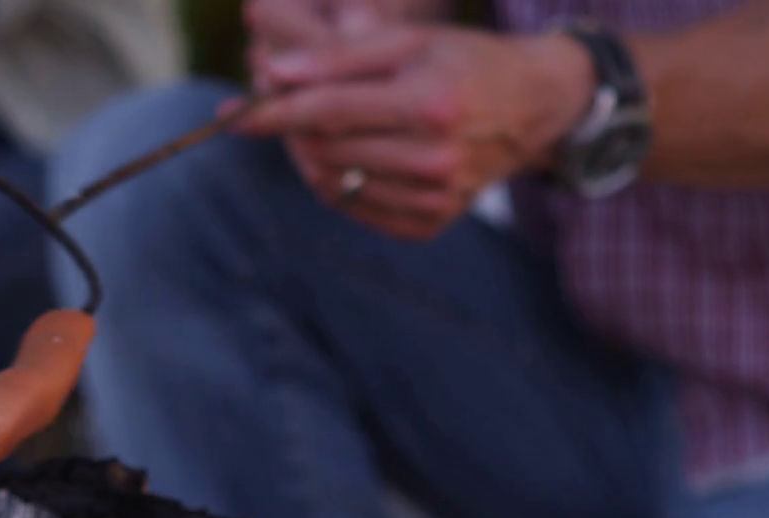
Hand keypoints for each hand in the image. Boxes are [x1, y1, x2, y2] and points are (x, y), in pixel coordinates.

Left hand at [234, 25, 593, 239]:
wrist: (534, 107)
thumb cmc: (464, 62)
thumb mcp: (409, 41)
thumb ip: (337, 57)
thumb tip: (272, 74)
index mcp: (432, 104)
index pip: (330, 111)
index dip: (275, 112)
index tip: (234, 115)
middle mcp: (436, 158)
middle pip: (326, 148)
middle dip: (292, 127)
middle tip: (285, 104)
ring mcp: (435, 198)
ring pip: (332, 182)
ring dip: (309, 154)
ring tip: (320, 125)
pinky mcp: (429, 224)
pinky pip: (352, 206)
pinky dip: (336, 180)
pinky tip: (351, 153)